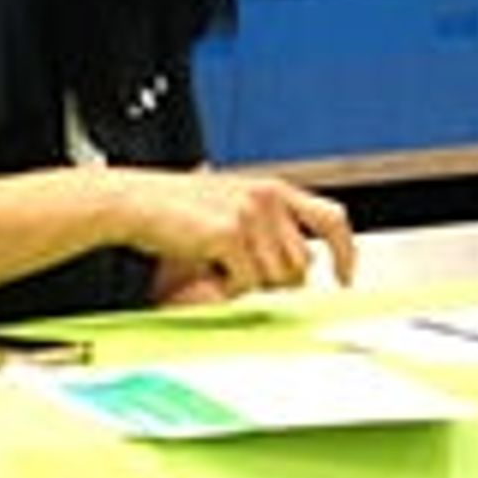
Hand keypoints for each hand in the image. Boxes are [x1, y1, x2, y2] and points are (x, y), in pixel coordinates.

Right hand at [123, 170, 356, 297]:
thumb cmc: (176, 210)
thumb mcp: (232, 208)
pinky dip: (226, 288)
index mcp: (273, 189)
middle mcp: (268, 198)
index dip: (344, 252)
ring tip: (217, 269)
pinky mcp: (230, 233)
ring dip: (248, 285)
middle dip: (276, 283)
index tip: (345, 277)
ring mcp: (250, 215)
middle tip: (240, 278)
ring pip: (276, 278)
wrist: (133, 200)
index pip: (331, 219)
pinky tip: (205, 271)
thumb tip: (304, 266)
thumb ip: (270, 229)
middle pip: (301, 264)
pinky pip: (245, 283)